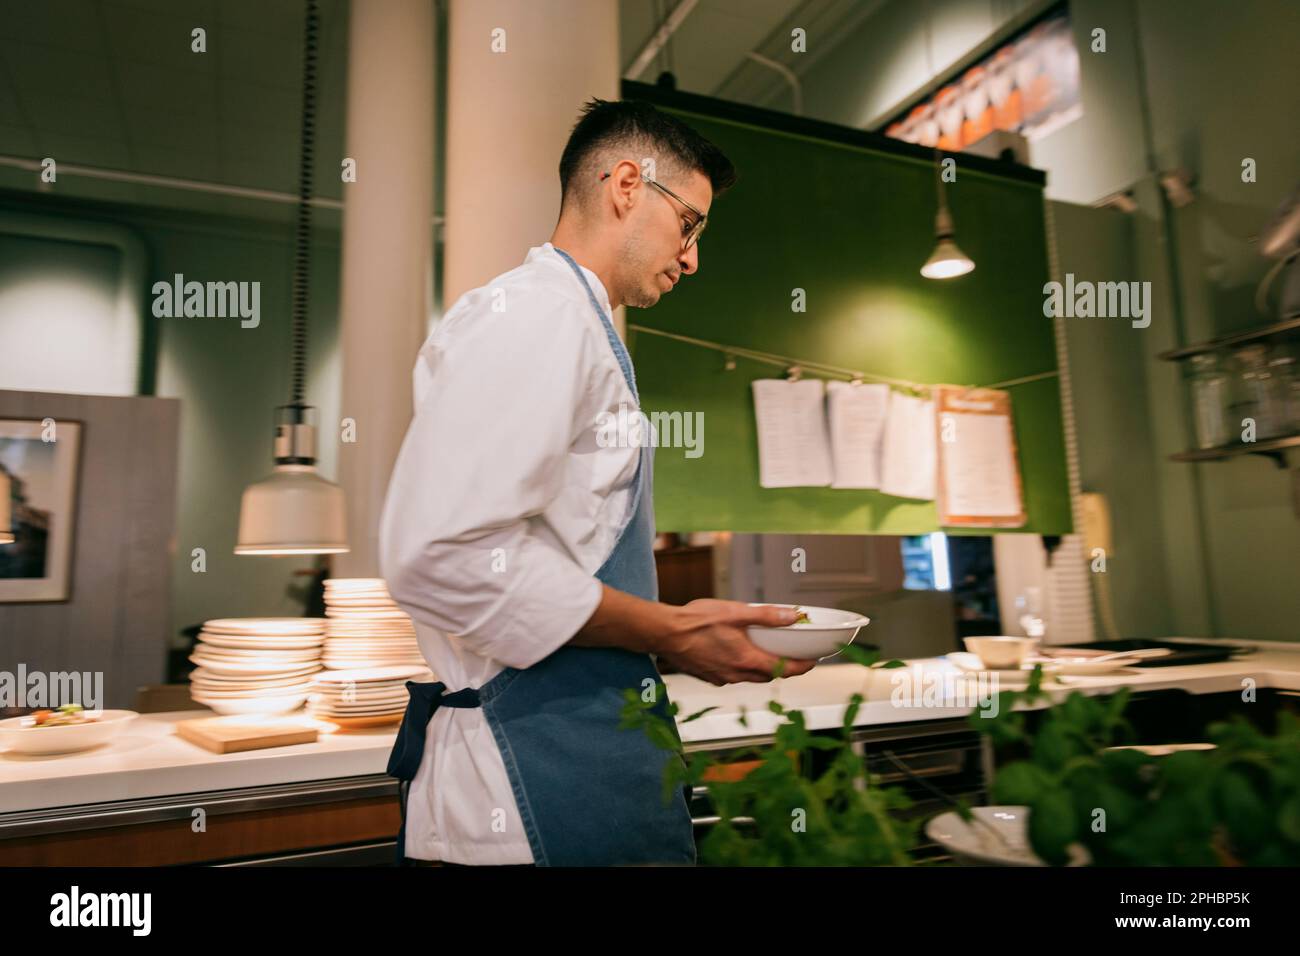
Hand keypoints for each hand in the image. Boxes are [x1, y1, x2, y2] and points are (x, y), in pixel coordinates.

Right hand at [656, 599, 817, 685]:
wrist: (663, 633)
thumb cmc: (694, 622)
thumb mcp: (735, 612)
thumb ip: (765, 616)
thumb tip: (791, 616)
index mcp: (746, 659)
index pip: (784, 670)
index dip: (802, 667)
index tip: (812, 661)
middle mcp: (735, 674)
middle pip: (768, 676)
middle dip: (783, 668)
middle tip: (793, 656)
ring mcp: (721, 678)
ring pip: (750, 677)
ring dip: (762, 668)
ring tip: (766, 653)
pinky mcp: (709, 677)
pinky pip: (733, 676)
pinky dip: (742, 667)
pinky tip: (736, 653)